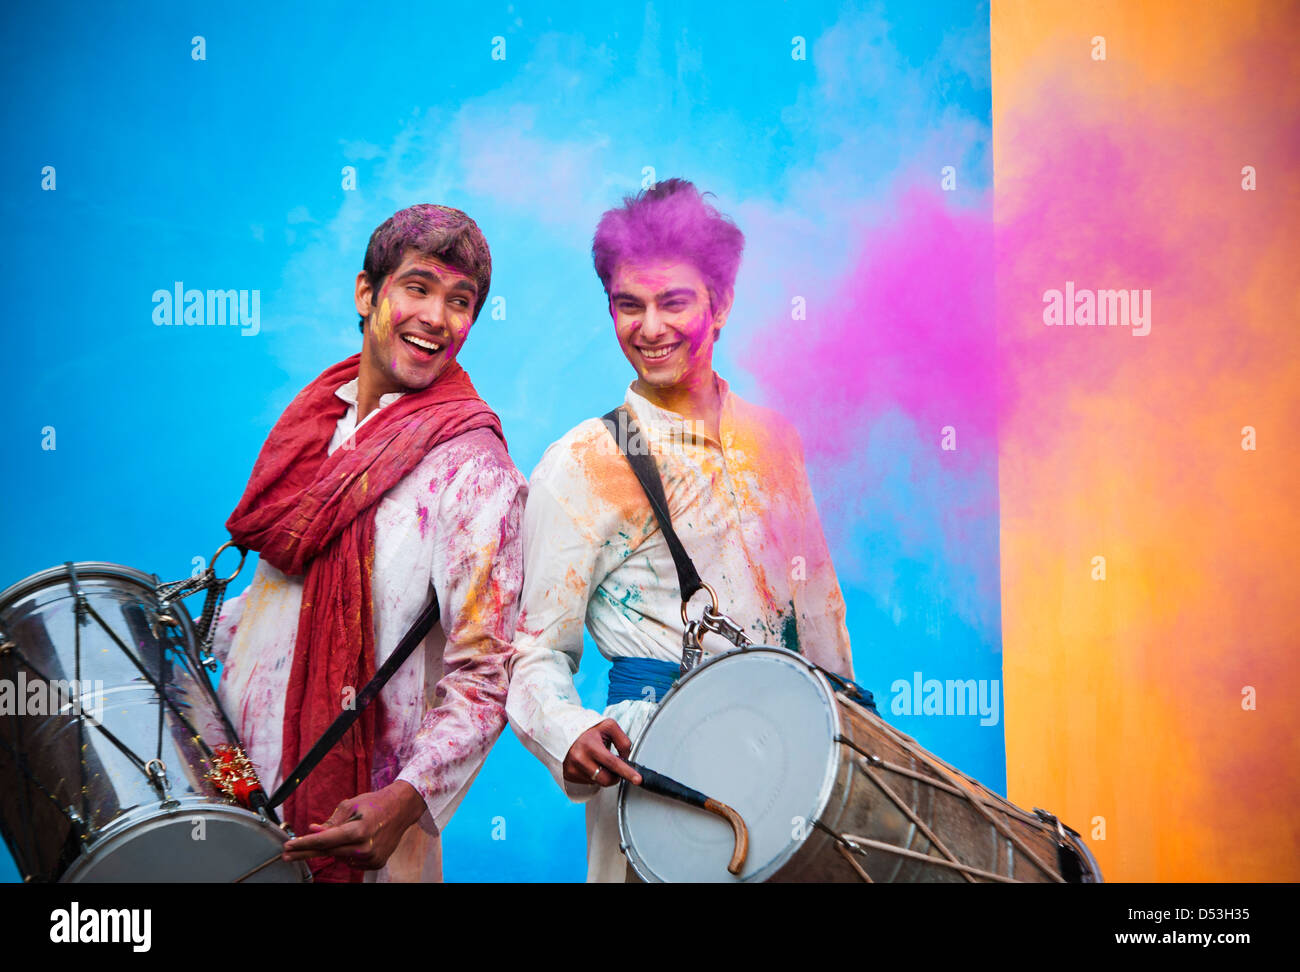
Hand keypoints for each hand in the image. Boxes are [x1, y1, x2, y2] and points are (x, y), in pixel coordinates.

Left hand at [281, 780, 426, 869]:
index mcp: (359, 830)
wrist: (401, 809)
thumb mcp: (350, 805)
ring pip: (338, 857)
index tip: (287, 847)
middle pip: (327, 852)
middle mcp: (365, 847)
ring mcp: (371, 858)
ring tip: (342, 833)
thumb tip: (313, 831)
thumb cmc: (375, 803)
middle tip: (287, 854)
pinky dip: (345, 852)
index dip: (303, 844)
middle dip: (307, 851)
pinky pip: (351, 861)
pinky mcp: (375, 863)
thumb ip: (331, 821)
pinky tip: (352, 841)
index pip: (324, 841)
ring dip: (331, 849)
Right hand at [562, 718, 641, 787]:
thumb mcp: (608, 726)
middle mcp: (580, 759)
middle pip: (606, 779)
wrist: (563, 730)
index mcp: (590, 745)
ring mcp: (573, 769)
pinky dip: (593, 774)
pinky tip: (589, 763)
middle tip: (615, 767)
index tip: (637, 779)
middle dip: (615, 776)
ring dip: (603, 774)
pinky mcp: (569, 775)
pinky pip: (588, 781)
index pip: (613, 763)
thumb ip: (622, 741)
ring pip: (597, 782)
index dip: (627, 772)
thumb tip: (626, 758)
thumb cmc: (588, 728)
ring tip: (598, 760)